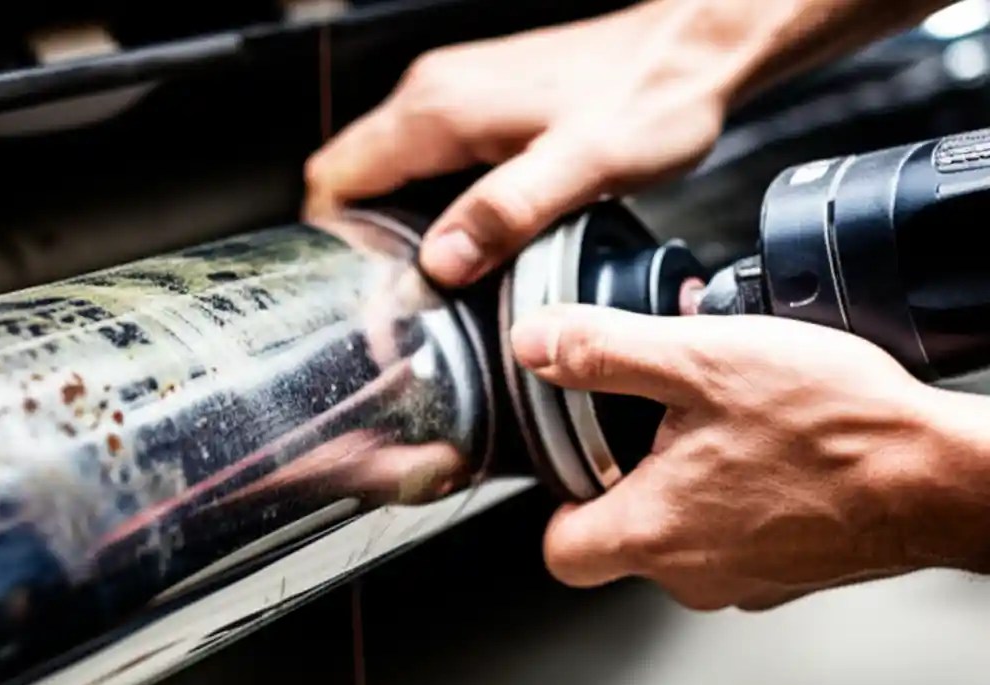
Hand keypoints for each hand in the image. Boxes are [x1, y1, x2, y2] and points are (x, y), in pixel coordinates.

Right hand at [304, 0, 732, 286]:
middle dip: (354, 236)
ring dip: (388, 220)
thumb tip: (440, 263)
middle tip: (387, 296)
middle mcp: (433, 93)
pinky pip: (421, 155)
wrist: (692, 49)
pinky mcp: (478, 101)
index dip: (329, 237)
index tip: (350, 288)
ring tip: (420, 277)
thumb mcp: (583, 167)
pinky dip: (421, 199)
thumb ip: (504, 214)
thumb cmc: (650, 96)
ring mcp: (453, 93)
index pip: (335, 174)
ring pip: (384, 164)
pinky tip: (459, 235)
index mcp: (439, 109)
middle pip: (351, 172)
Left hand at [510, 304, 989, 610]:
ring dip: (692, 477)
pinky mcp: (795, 570)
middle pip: (623, 537)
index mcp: (653, 530)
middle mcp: (695, 573)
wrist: (945, 475)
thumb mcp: (702, 360)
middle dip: (628, 475)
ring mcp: (749, 579)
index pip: (561, 553)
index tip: (574, 460)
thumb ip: (605, 351)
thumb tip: (536, 342)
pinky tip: (773, 445)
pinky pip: (742, 533)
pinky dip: (745, 492)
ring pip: (686, 534)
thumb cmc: (835, 428)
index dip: (556, 504)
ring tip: (724, 419)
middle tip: (657, 418)